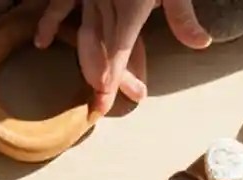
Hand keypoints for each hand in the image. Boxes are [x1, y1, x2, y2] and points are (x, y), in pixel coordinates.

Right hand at [34, 0, 212, 114]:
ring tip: (91, 87)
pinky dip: (51, 22)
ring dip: (86, 61)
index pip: (119, 48)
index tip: (107, 96)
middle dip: (103, 78)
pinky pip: (60, 4)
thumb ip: (182, 15)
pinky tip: (41, 41)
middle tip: (104, 105)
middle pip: (102, 48)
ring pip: (85, 33)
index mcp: (130, 5)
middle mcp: (105, 2)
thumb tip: (201, 44)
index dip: (114, 74)